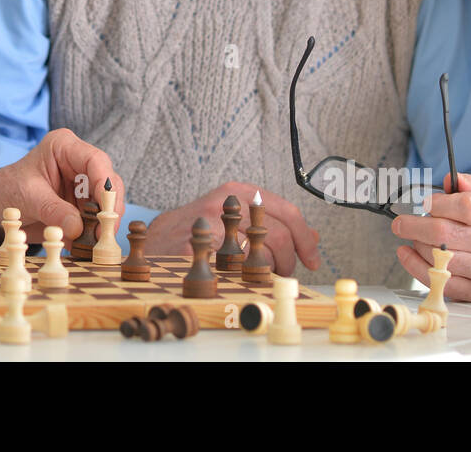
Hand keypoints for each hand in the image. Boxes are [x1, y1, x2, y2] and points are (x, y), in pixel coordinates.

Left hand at [0, 127, 121, 246]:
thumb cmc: (9, 189)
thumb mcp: (28, 197)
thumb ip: (53, 210)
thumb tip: (78, 228)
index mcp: (64, 147)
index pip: (94, 160)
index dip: (104, 183)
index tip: (106, 209)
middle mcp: (79, 164)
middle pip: (108, 183)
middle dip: (107, 210)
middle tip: (102, 234)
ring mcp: (84, 186)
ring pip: (107, 204)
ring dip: (102, 226)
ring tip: (92, 245)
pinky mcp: (84, 206)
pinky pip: (96, 221)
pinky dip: (94, 236)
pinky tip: (87, 249)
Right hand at [145, 182, 320, 274]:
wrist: (157, 239)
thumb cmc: (200, 228)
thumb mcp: (235, 215)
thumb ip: (271, 222)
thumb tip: (313, 236)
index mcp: (238, 192)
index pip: (287, 212)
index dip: (305, 239)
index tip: (312, 258)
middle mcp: (226, 204)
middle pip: (278, 236)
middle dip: (288, 261)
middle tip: (284, 273)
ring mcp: (211, 225)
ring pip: (261, 255)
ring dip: (268, 272)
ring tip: (260, 276)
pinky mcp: (198, 248)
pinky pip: (237, 270)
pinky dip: (245, 279)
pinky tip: (239, 279)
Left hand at [392, 172, 470, 300]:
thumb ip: (470, 186)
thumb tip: (450, 180)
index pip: (465, 207)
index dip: (438, 204)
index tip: (426, 203)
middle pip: (444, 233)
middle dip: (413, 226)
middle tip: (401, 222)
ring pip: (438, 257)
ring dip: (417, 245)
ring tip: (413, 237)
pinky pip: (440, 282)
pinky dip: (416, 267)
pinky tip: (409, 254)